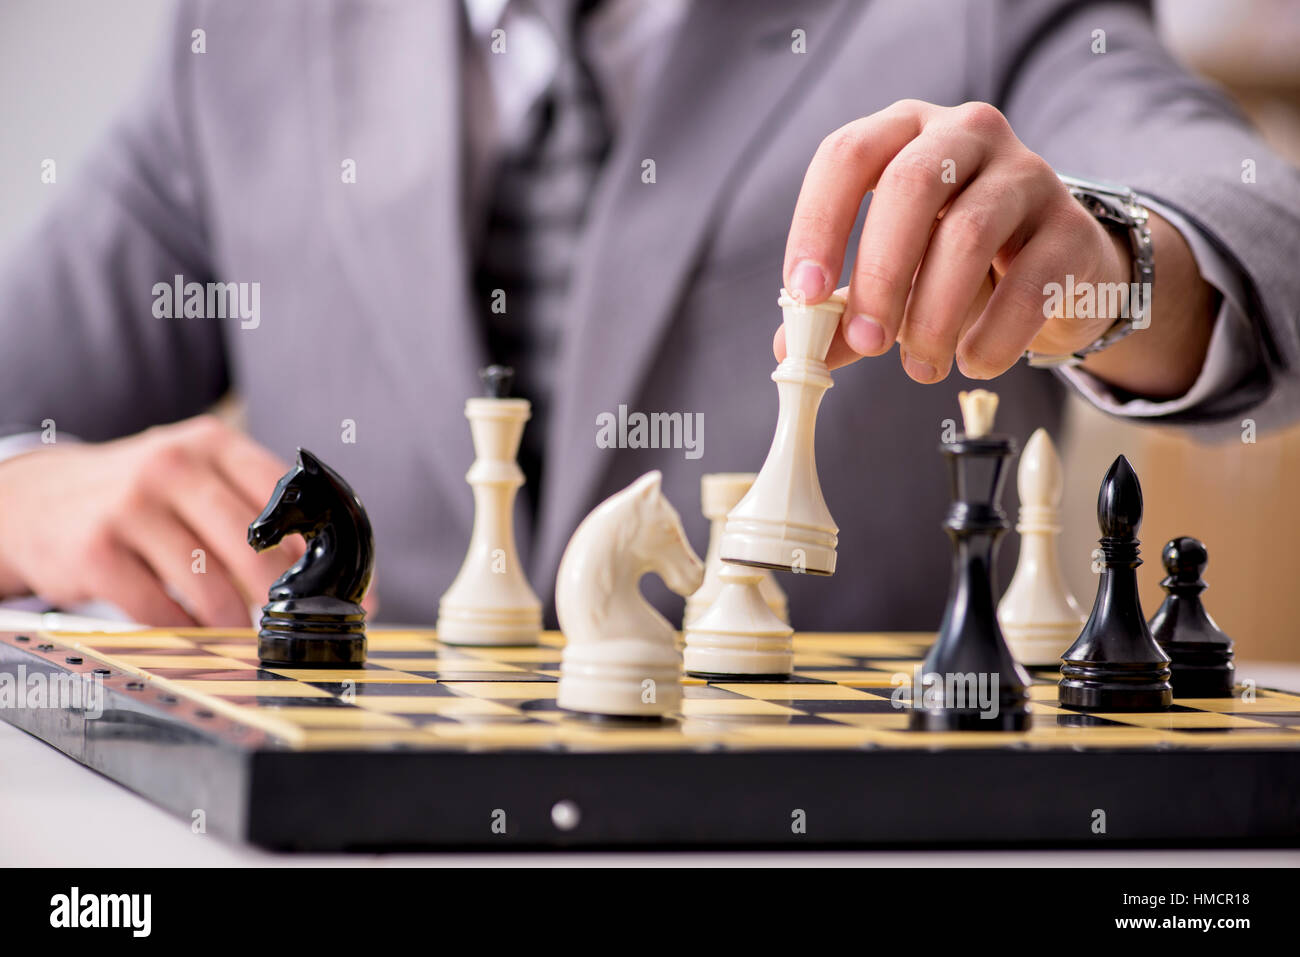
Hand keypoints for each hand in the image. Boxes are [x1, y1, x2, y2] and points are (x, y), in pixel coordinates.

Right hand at [0, 415, 307, 625]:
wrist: (36, 497)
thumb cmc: (140, 493)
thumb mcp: (195, 472)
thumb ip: (252, 503)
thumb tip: (320, 563)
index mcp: (212, 443)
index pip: (284, 494)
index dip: (317, 545)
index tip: (335, 583)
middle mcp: (172, 466)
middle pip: (251, 545)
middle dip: (279, 592)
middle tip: (289, 617)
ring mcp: (131, 507)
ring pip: (208, 583)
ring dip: (233, 619)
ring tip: (241, 629)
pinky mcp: (96, 552)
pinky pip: (160, 608)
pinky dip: (185, 630)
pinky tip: (193, 632)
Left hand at [777, 99, 1136, 381]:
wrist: (1057, 269)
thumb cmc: (954, 262)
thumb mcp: (891, 275)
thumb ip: (841, 310)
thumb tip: (792, 350)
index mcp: (905, 132)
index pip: (848, 155)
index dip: (818, 224)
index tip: (804, 296)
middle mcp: (967, 134)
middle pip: (909, 186)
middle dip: (879, 274)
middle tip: (866, 343)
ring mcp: (1027, 174)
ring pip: (967, 234)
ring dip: (932, 315)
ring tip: (920, 366)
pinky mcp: (1074, 227)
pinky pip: (1028, 284)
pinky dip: (992, 336)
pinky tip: (973, 362)